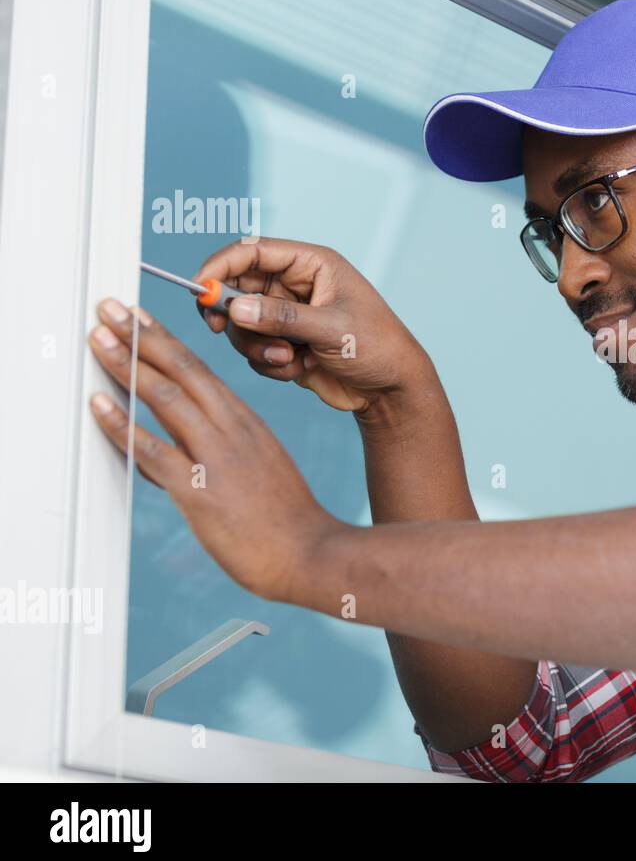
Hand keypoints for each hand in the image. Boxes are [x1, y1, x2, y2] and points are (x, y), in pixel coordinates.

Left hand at [86, 297, 338, 600]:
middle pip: (181, 371)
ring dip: (127, 365)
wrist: (312, 553)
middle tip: (110, 307)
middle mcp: (232, 430)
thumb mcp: (257, 468)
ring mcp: (217, 458)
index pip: (200, 370)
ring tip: (98, 338)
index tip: (140, 318)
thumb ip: (214, 451)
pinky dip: (122, 425)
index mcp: (246, 422)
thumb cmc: (286, 519)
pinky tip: (99, 405)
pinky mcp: (201, 491)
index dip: (165, 340)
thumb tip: (163, 449)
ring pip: (166, 399)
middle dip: (141, 335)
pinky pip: (153, 451)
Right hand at [190, 238, 435, 415]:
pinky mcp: (284, 344)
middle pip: (237, 288)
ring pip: (241, 324)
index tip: (199, 290)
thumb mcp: (332, 329)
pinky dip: (270, 364)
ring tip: (290, 359)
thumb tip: (235, 308)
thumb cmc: (377, 347)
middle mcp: (295, 285)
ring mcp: (287, 316)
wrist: (391, 391)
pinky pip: (254, 350)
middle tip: (220, 330)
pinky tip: (302, 369)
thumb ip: (282, 318)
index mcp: (311, 265)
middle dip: (232, 314)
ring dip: (257, 346)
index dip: (220, 266)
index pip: (252, 251)